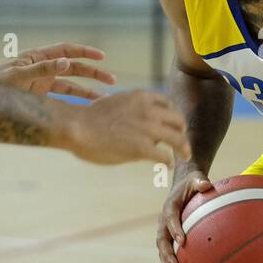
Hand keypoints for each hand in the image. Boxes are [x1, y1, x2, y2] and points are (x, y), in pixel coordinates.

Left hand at [0, 42, 114, 98]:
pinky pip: (62, 97)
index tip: (102, 56)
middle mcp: (42, 68)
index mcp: (36, 57)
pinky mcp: (40, 96)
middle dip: (93, 73)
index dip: (85, 52)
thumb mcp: (17, 77)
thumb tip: (67, 62)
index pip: (65, 50)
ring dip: (87, 90)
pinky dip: (74, 102)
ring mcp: (41, 82)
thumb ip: (42, 69)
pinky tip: (87, 108)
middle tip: (112, 80)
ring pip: (71, 84)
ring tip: (104, 99)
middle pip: (73, 68)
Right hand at [59, 89, 189, 166]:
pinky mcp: (143, 148)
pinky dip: (169, 162)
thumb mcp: (116, 102)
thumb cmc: (89, 117)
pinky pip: (165, 156)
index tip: (173, 124)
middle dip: (182, 131)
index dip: (172, 116)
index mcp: (142, 97)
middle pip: (178, 120)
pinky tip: (168, 166)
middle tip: (181, 141)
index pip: (168, 104)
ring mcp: (148, 129)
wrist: (78, 126)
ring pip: (178, 139)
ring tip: (184, 155)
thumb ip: (132, 108)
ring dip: (183, 148)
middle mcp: (150, 110)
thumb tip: (137, 119)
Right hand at [156, 169, 211, 262]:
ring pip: (162, 251)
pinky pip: (168, 253)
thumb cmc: (192, 182)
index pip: (171, 218)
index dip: (175, 229)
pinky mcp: (169, 237)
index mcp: (170, 206)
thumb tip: (207, 185)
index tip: (182, 241)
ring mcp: (165, 231)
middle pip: (162, 240)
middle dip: (167, 256)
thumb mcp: (196, 178)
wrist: (183, 184)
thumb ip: (200, 181)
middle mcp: (164, 221)